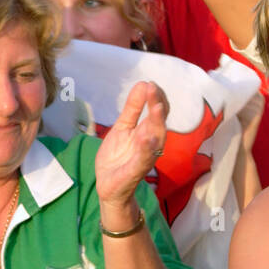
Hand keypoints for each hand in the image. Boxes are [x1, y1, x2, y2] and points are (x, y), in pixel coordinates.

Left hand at [95, 80, 167, 204]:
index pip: (159, 111)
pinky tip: (147, 137)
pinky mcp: (136, 171)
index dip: (156, 97)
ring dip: (157, 123)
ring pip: (156, 138)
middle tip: (153, 89)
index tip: (150, 84)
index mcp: (148, 131)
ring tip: (156, 107)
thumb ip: (133, 108)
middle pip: (159, 121)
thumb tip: (143, 83)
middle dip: (158, 106)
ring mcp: (145, 156)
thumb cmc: (118, 157)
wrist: (108, 185)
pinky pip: (145, 158)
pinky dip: (147, 148)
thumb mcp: (122, 127)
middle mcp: (151, 142)